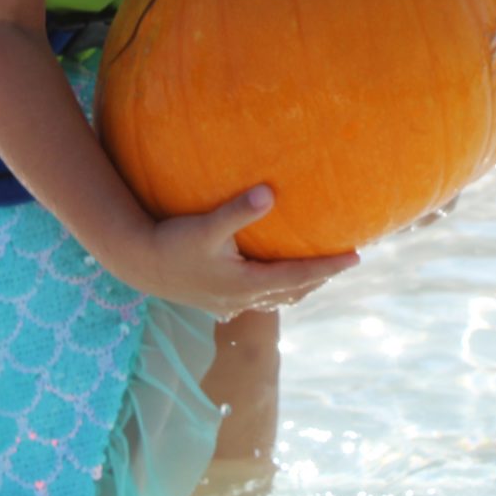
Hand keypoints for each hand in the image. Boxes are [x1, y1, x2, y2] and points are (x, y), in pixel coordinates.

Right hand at [106, 185, 359, 319]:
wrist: (138, 263)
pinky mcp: (216, 301)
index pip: (299, 276)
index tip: (357, 257)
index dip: (330, 267)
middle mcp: (243, 298)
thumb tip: (269, 192)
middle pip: (293, 292)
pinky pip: (256, 300)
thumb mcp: (205, 225)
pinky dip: (274, 292)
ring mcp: (229, 302)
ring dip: (300, 286)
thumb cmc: (172, 241)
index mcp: (247, 282)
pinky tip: (272, 284)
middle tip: (345, 261)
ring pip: (276, 299)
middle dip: (320, 278)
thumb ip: (238, 210)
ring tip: (318, 271)